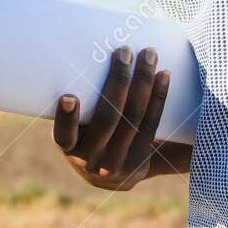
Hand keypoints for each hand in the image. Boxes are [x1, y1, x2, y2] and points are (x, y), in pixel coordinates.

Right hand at [52, 46, 170, 190]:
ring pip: (133, 118)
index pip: (63, 136)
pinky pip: (151, 125)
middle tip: (124, 51)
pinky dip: (158, 97)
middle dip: (118, 81)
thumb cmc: (88, 137)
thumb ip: (77, 106)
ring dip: (143, 82)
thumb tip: (76, 50)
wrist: (111, 176)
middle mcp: (90, 161)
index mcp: (68, 149)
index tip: (69, 97)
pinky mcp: (141, 163)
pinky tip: (163, 75)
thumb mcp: (75, 129)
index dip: (66, 119)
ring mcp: (117, 165)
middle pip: (107, 118)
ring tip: (148, 55)